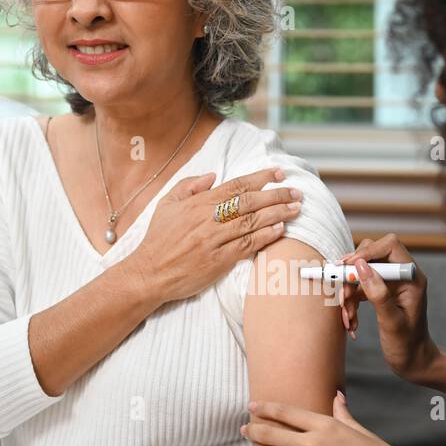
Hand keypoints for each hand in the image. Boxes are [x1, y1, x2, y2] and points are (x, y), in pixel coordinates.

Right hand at [130, 166, 302, 303]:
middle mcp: (207, 219)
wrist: (148, 273)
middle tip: (297, 192)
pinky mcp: (217, 261)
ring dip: (277, 214)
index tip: (279, 173)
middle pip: (249, 202)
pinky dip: (264, 237)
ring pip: (251, 222)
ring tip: (296, 209)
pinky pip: (246, 246)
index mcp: (198, 203)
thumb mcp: (167, 204)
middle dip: (276, 195)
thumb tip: (213, 175)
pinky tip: (280, 230)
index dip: (260, 178)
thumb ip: (189, 186)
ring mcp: (213, 240)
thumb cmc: (158, 239)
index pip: (236, 185)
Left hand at [241, 391, 418, 445]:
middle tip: (244, 429)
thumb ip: (344, 415)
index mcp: (328, 426)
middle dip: (253, 430)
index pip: (286, 412)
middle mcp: (314, 445)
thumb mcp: (364, 433)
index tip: (253, 407)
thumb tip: (336, 396)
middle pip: (270, 434)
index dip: (265, 408)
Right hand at [336, 234, 439, 384]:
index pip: (389, 246)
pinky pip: (359, 287)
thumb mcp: (392, 322)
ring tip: (348, 318)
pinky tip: (351, 322)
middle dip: (352, 275)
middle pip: (370, 256)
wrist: (413, 361)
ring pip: (360, 273)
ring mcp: (390, 283)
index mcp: (412, 277)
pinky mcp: (380, 292)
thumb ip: (378, 294)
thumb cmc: (408, 345)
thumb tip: (361, 267)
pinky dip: (351, 303)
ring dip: (349, 294)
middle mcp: (402, 275)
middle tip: (343, 297)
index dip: (367, 252)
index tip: (349, 268)